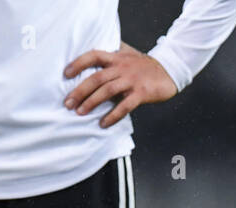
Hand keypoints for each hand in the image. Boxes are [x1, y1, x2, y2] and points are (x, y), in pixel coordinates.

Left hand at [63, 42, 177, 127]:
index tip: (66, 74)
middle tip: (67, 103)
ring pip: (108, 90)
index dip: (78, 63)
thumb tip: (90, 61)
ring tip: (80, 113)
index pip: (93, 56)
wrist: (170, 70)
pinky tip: (103, 123)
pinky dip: (112, 115)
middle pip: (97, 77)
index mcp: (116, 57)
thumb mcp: (127, 55)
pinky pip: (125, 106)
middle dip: (80, 91)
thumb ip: (111, 56)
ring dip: (92, 102)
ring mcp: (132, 80)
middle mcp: (122, 67)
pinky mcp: (141, 93)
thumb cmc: (145, 65)